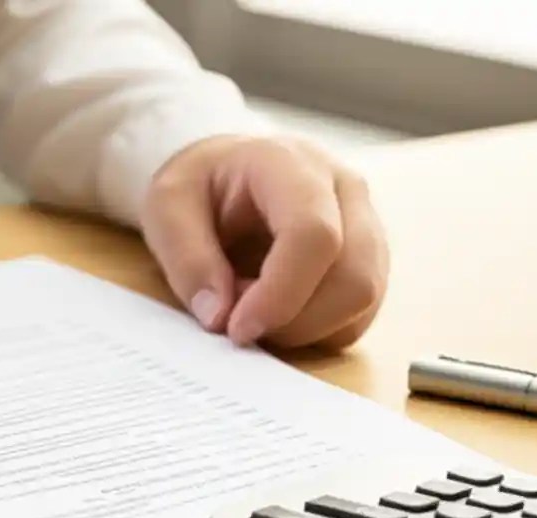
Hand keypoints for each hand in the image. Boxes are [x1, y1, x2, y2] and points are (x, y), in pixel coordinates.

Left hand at [140, 135, 387, 348]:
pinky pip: (357, 317)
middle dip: (292, 321)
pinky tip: (274, 314)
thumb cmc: (197, 188)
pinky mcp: (370, 262)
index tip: (237, 329)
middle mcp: (345, 190)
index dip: (280, 294)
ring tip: (250, 309)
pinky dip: (313, 332)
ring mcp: (367, 226)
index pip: (314, 234)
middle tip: (236, 321)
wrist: (223, 174)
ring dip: (301, 329)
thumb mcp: (166, 209)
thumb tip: (219, 317)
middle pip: (354, 277)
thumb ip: (186, 259)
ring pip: (362, 302)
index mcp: (292, 165)